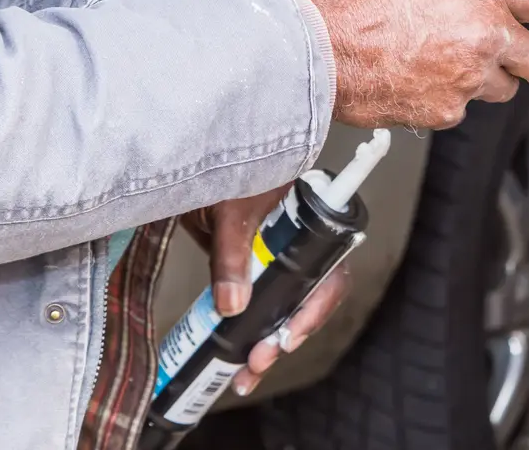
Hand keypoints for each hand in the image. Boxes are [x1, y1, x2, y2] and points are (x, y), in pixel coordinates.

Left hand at [180, 186, 350, 397]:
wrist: (198, 155)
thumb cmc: (229, 167)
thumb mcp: (230, 210)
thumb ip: (232, 254)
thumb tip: (232, 305)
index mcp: (311, 223)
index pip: (329, 273)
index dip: (315, 308)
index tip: (289, 335)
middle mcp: (300, 244)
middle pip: (308, 300)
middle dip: (286, 335)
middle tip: (259, 359)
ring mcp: (275, 258)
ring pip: (283, 309)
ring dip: (267, 343)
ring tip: (245, 374)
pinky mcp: (250, 266)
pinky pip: (257, 305)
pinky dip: (247, 334)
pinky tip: (235, 359)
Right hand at [305, 0, 528, 129]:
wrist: (320, 53)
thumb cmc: (358, 6)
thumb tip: (473, 1)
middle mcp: (484, 38)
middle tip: (525, 65)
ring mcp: (468, 80)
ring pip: (498, 89)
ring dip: (481, 79)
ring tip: (435, 64)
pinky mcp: (448, 113)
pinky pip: (461, 109)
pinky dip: (446, 99)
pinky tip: (415, 82)